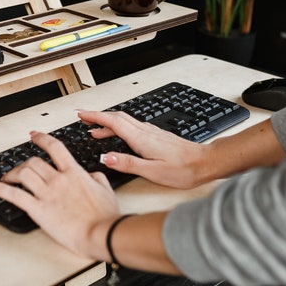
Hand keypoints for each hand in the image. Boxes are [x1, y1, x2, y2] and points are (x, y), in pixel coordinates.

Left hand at [0, 131, 120, 260]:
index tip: (35, 135)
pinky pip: (13, 195)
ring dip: (12, 173)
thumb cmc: (106, 216)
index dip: (42, 138)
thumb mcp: (106, 190)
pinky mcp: (38, 209)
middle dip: (24, 162)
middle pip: (34, 161)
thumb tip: (92, 174)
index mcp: (74, 173)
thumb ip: (96, 178)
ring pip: (23, 173)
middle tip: (18, 165)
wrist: (102, 233)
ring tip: (7, 177)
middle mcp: (58, 180)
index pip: (54, 148)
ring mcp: (47, 194)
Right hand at [78, 110, 211, 188]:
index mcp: (141, 139)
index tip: (81, 114)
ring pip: (125, 121)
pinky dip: (120, 127)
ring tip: (96, 130)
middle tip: (83, 118)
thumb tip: (106, 157)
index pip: (113, 122)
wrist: (205, 163)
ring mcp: (152, 132)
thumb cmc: (182, 170)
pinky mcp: (157, 136)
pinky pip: (133, 126)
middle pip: (117, 117)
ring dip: (108, 122)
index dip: (95, 117)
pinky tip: (120, 135)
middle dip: (98, 116)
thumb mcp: (151, 171)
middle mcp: (145, 131)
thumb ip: (127, 163)